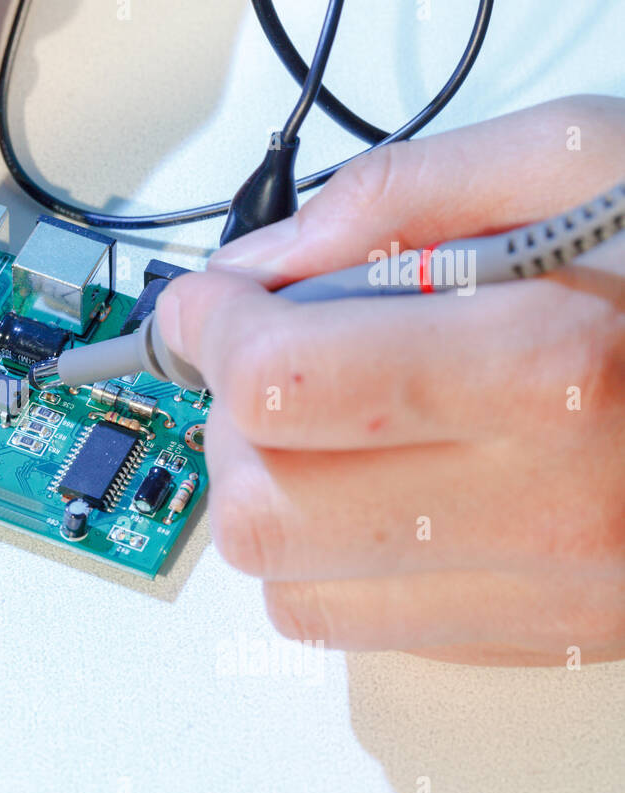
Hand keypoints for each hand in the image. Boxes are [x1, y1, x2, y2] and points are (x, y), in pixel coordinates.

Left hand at [157, 95, 624, 665]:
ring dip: (269, 495)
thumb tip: (263, 262)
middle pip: (265, 510)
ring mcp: (540, 591)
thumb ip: (404, 192)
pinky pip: (350, 624)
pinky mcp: (533, 632)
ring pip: (289, 585)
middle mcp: (542, 507)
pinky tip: (376, 485)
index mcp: (550, 370)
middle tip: (269, 364)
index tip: (209, 305)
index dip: (214, 331)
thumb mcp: (583, 160)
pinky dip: (322, 554)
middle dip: (232, 426)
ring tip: (328, 424)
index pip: (285, 382)